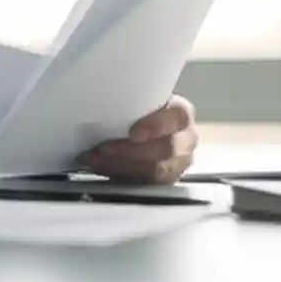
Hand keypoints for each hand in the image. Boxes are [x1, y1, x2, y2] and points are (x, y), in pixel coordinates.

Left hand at [79, 95, 197, 184]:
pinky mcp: (165, 182)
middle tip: (102, 148)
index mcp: (181, 114)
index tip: (133, 133)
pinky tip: (100, 166)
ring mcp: (178, 164)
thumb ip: (131, 101)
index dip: (157, 125)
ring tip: (94, 158)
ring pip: (155, 171)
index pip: (179, 116)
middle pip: (166, 149)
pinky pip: (144, 184)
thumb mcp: (140, 100)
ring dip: (120, 165)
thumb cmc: (139, 111)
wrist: (146, 130)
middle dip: (130, 151)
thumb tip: (100, 97)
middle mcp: (185, 140)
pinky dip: (119, 175)